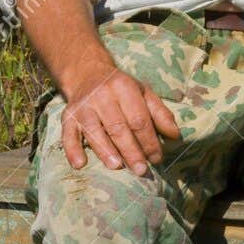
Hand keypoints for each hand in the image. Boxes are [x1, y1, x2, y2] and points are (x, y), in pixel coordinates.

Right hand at [59, 64, 180, 175]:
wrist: (88, 74)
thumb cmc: (122, 90)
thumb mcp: (144, 94)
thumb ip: (160, 114)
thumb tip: (175, 136)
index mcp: (124, 88)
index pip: (138, 118)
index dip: (149, 140)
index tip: (157, 158)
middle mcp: (102, 96)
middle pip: (117, 126)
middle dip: (131, 150)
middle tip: (141, 170)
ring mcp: (83, 107)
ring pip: (94, 130)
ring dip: (105, 150)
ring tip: (117, 166)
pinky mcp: (68, 116)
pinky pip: (68, 134)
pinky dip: (72, 150)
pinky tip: (80, 164)